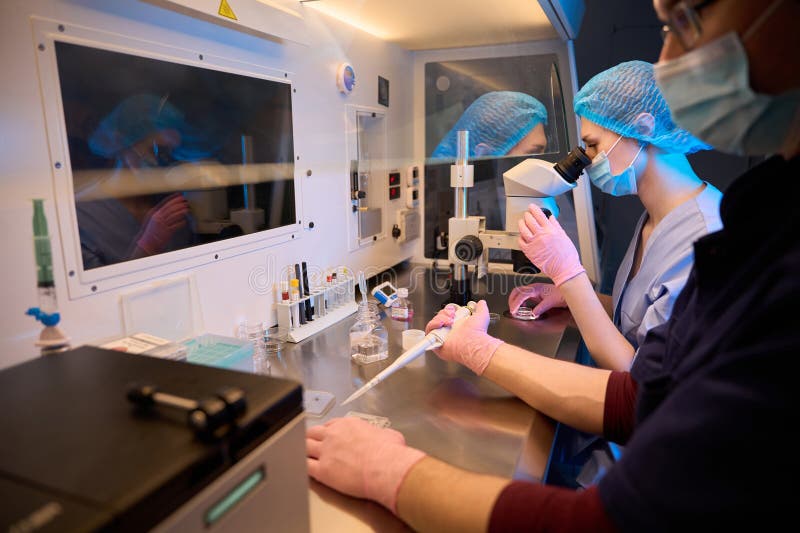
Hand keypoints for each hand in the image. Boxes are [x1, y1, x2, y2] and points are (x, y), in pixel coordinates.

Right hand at [136, 193, 188, 253]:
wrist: (147, 243)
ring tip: (187, 209)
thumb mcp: (153, 220)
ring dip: (181, 212)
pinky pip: (175, 226)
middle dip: (179, 204)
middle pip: (170, 208)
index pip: (165, 203)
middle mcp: (158, 218)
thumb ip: (161, 213)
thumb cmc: (152, 231)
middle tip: (186, 201)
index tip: (180, 195)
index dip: (173, 199)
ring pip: (173, 216)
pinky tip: (185, 221)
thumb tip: (171, 207)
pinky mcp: (166, 232)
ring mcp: (162, 225)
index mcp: (154, 213)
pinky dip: (181, 223)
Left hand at [306, 417, 425, 513]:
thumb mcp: (391, 435)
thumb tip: (389, 438)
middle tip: (309, 442)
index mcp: (349, 425)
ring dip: (303, 449)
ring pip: (305, 446)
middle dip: (311, 437)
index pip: (330, 425)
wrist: (386, 467)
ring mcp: (327, 451)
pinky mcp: (323, 470)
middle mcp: (335, 435)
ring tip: (301, 453)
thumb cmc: (391, 453)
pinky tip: (300, 468)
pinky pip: (305, 466)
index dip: (326, 431)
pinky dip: (302, 465)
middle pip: (313, 433)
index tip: (326, 435)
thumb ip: (383, 435)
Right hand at [424, 300, 503, 374]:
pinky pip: (428, 332)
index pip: (447, 315)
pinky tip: (441, 325)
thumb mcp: (482, 316)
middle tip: (452, 316)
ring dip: (439, 319)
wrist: (472, 343)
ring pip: (433, 323)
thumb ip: (481, 308)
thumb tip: (481, 303)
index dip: (448, 310)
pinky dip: (433, 325)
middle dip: (444, 313)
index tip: (453, 310)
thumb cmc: (477, 332)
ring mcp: (442, 337)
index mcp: (458, 326)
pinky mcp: (435, 343)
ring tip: (448, 322)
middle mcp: (449, 332)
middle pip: (439, 317)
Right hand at [508, 283, 566, 316]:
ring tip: (516, 309)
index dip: (516, 303)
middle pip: (517, 291)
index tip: (513, 311)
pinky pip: (523, 295)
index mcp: (536, 288)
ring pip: (519, 293)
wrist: (567, 291)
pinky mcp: (534, 293)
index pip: (522, 295)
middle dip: (512, 300)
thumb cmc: (560, 294)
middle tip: (511, 310)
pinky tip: (523, 306)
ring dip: (515, 300)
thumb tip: (533, 313)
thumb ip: (541, 308)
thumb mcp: (551, 302)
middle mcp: (533, 287)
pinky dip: (520, 301)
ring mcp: (533, 290)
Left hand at [517, 204, 584, 286]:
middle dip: (527, 215)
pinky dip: (520, 237)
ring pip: (523, 230)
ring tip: (521, 222)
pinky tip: (522, 235)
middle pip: (530, 221)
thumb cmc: (567, 255)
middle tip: (526, 214)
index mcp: (551, 230)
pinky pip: (521, 242)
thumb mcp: (564, 236)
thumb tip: (551, 218)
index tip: (531, 207)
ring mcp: (534, 244)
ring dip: (521, 224)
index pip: (539, 215)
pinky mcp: (530, 252)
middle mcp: (541, 236)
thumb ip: (556, 226)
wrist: (565, 269)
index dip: (534, 209)